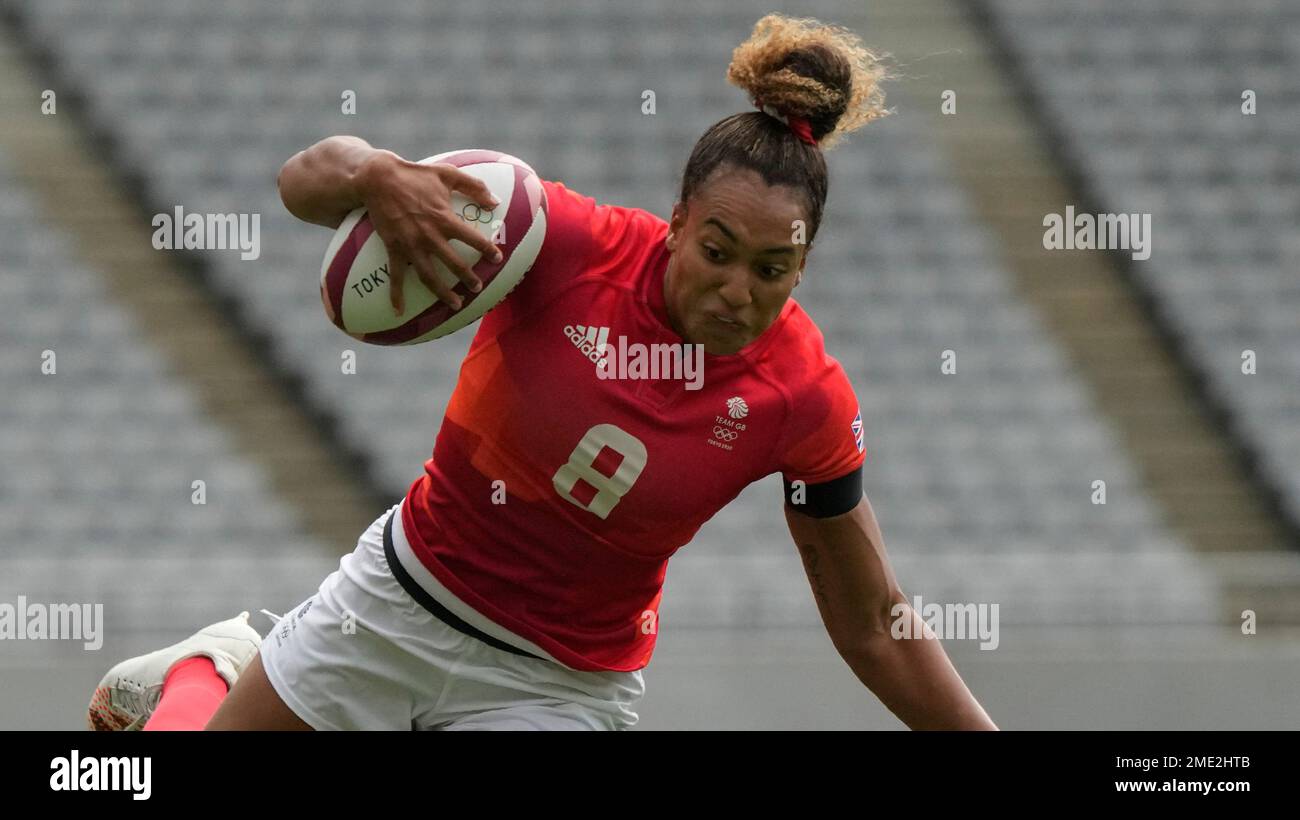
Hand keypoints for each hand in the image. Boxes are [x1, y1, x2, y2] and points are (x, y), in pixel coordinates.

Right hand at [354, 152, 504, 314]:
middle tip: (477, 288)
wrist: (378, 178)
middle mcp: (429, 236)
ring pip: (429, 276)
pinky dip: (396, 294)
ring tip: (455, 305)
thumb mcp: (448, 174)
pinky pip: (395, 276)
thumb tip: (495, 202)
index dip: (487, 250)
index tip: (497, 258)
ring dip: (443, 293)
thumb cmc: (415, 174)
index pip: (473, 239)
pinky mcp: (393, 248)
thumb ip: (474, 186)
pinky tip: (399, 311)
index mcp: (444, 219)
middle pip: (454, 264)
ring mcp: (410, 245)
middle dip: (468, 279)